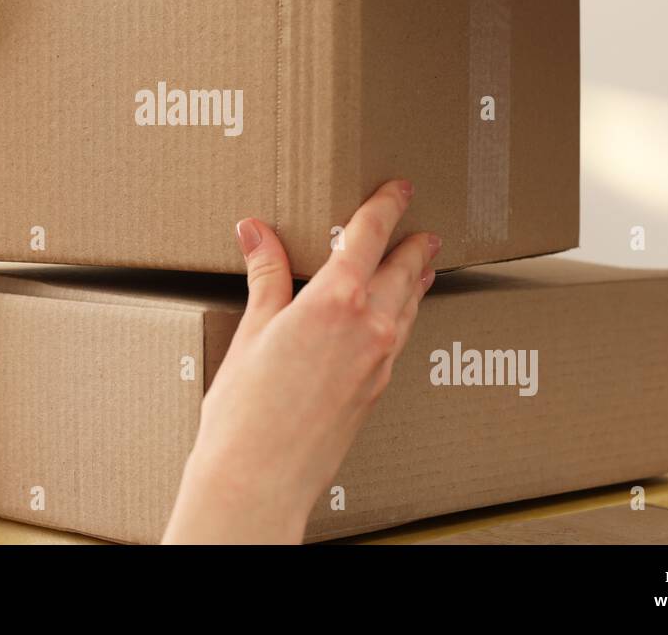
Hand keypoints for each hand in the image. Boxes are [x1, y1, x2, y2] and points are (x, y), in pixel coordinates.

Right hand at [163, 180, 438, 543]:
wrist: (261, 479)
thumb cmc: (244, 411)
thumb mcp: (251, 332)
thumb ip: (264, 277)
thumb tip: (256, 231)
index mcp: (335, 300)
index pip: (369, 236)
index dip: (385, 206)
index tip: (397, 189)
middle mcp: (369, 326)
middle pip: (402, 270)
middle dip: (413, 243)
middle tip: (422, 226)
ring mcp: (379, 360)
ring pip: (408, 306)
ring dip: (416, 279)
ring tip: (421, 265)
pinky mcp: (377, 389)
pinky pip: (399, 338)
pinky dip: (402, 315)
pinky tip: (393, 318)